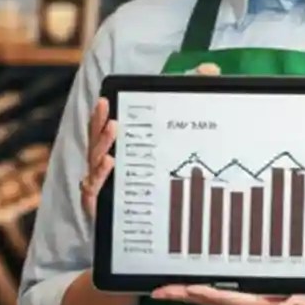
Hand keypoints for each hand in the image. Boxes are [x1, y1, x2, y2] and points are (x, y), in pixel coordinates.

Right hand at [79, 63, 219, 221]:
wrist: (163, 234)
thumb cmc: (168, 184)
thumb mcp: (185, 139)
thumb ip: (193, 102)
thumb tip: (208, 70)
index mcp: (120, 155)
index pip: (106, 133)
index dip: (102, 116)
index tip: (106, 99)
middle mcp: (108, 171)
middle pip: (97, 145)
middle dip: (98, 126)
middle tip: (107, 109)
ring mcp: (104, 190)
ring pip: (95, 165)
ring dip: (101, 145)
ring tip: (112, 129)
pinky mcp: (104, 211)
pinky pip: (95, 193)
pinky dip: (99, 176)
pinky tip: (110, 163)